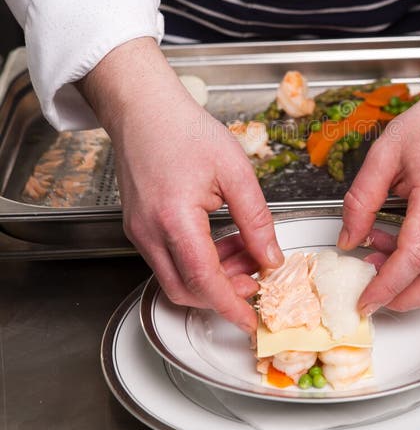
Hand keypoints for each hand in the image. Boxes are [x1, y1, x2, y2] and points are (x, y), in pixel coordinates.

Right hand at [78, 38, 283, 331]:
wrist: (144, 109)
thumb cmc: (184, 129)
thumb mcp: (235, 170)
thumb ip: (256, 220)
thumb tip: (271, 257)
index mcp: (174, 218)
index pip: (204, 280)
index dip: (230, 305)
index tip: (251, 321)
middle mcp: (149, 231)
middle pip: (184, 290)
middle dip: (223, 294)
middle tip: (256, 279)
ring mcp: (139, 232)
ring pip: (175, 278)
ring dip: (212, 276)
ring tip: (244, 251)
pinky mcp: (138, 227)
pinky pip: (168, 260)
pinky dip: (197, 261)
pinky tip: (222, 239)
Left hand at [338, 75, 419, 312]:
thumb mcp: (386, 151)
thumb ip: (362, 198)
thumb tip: (348, 237)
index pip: (415, 256)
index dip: (387, 285)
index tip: (364, 298)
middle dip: (403, 300)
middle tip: (372, 294)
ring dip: (411, 281)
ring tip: (379, 255)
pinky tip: (398, 243)